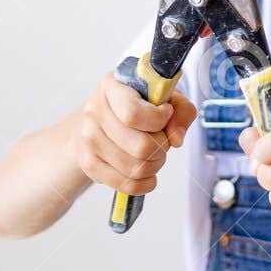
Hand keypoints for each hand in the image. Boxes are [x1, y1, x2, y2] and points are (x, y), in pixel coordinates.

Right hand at [65, 71, 196, 194]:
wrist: (103, 119)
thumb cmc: (139, 105)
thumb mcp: (166, 96)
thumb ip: (182, 110)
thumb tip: (176, 139)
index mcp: (112, 86)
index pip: (133, 113)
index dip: (159, 119)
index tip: (166, 114)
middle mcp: (94, 111)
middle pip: (141, 146)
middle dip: (162, 147)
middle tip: (162, 139)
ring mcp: (88, 139)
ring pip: (135, 168)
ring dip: (155, 165)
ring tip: (154, 153)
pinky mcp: (88, 164)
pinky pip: (125, 184)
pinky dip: (144, 183)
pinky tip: (147, 172)